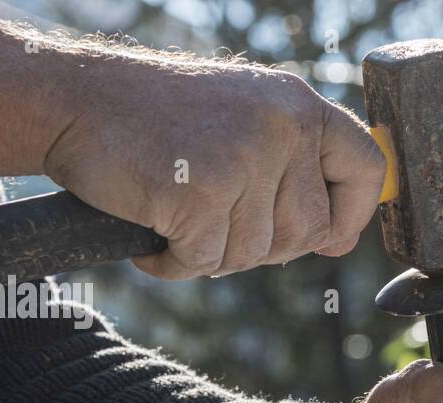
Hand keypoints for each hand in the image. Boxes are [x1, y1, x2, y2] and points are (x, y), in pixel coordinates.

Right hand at [44, 55, 385, 277]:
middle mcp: (282, 127)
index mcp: (299, 106)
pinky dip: (173, 261)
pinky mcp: (201, 193)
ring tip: (176, 211)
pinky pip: (205, 262)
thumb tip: (341, 237)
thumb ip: (297, 166)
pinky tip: (152, 229)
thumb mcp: (246, 119)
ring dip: (211, 252)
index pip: (368, 169)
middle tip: (213, 219)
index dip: (352, 216)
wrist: (74, 99)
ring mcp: (244, 159)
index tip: (326, 236)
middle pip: (308, 232)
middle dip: (261, 244)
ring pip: (254, 254)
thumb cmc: (159, 120)